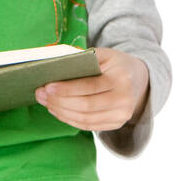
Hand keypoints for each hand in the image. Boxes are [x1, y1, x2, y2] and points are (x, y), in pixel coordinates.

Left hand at [34, 46, 149, 131]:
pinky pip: (88, 126)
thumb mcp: (105, 54)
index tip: (47, 86)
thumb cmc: (116, 64)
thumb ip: (84, 59)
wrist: (140, 79)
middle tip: (40, 94)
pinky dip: (69, 119)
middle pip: (86, 106)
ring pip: (85, 119)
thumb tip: (55, 67)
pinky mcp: (116, 124)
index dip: (67, 89)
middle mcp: (124, 100)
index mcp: (121, 79)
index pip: (90, 87)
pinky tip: (57, 110)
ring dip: (61, 112)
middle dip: (59, 101)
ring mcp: (121, 115)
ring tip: (45, 102)